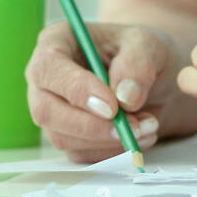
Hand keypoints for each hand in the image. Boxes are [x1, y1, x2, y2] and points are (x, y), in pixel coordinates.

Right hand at [25, 21, 182, 162]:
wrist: (151, 78)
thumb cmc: (140, 52)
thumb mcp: (147, 44)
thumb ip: (137, 64)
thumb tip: (124, 97)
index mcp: (56, 42)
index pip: (49, 68)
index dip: (77, 90)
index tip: (112, 107)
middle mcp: (45, 78)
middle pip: (46, 110)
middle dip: (91, 126)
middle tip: (132, 128)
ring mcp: (52, 110)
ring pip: (63, 138)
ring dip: (108, 140)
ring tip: (148, 125)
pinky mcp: (66, 136)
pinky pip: (80, 154)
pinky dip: (112, 152)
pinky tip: (140, 135)